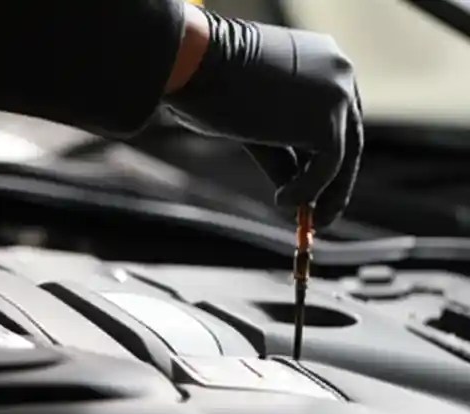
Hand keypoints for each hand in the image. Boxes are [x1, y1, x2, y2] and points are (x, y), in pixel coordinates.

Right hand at [163, 5, 362, 227]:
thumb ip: (281, 151)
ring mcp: (337, 97)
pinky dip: (306, 191)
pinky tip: (282, 201)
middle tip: (322, 215)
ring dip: (326, 192)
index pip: (336, 115)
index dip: (324, 152)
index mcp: (323, 61)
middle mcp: (339, 74)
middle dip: (337, 181)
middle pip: (349, 135)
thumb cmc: (209, 82)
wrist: (198, 62)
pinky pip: (327, 168)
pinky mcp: (327, 122)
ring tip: (301, 216)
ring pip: (342, 155)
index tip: (317, 183)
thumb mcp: (252, 118)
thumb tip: (297, 194)